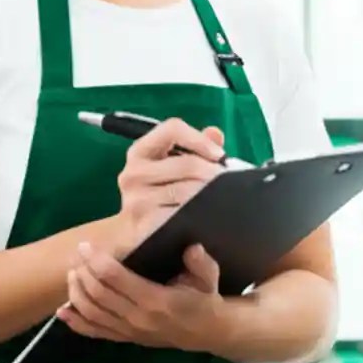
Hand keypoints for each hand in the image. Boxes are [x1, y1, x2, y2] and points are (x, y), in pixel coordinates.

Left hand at [59, 242, 228, 351]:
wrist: (207, 332)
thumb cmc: (204, 299)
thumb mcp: (209, 278)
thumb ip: (201, 262)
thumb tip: (191, 248)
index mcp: (157, 300)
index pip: (117, 279)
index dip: (98, 261)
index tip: (86, 246)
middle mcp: (139, 318)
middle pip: (99, 295)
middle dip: (83, 272)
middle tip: (77, 255)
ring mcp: (130, 331)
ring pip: (92, 314)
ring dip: (76, 293)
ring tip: (71, 273)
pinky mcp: (125, 339)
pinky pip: (95, 332)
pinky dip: (76, 323)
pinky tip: (63, 310)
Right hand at [115, 119, 225, 250]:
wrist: (132, 233)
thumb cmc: (157, 192)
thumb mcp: (170, 165)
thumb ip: (194, 146)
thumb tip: (215, 133)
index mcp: (140, 152)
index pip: (172, 129)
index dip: (200, 139)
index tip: (219, 154)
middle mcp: (133, 173)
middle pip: (187, 164)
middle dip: (214, 173)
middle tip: (230, 181)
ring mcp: (137, 200)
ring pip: (188, 192)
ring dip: (211, 194)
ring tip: (222, 198)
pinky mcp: (145, 225)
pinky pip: (182, 216)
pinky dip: (199, 215)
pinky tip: (207, 216)